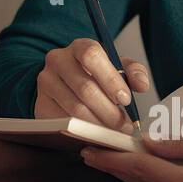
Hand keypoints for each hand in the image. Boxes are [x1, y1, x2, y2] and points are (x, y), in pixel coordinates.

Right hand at [34, 38, 150, 128]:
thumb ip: (133, 72)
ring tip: (114, 132)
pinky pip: (63, 122)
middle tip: (126, 126)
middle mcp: (57, 60)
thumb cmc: (95, 76)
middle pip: (85, 87)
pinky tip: (95, 134)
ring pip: (75, 109)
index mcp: (78, 47)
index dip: (110, 79)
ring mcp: (46, 83)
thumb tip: (142, 85)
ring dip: (99, 125)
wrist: (65, 84)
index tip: (125, 100)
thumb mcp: (115, 68)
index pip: (92, 55)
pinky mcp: (40, 104)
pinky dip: (82, 132)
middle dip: (110, 111)